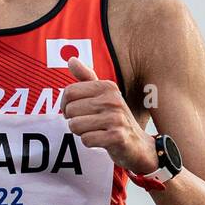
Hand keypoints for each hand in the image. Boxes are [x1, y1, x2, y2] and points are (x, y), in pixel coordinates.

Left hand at [61, 57, 157, 171]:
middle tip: (89, 124)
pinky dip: (90, 143)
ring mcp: (116, 118)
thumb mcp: (104, 96)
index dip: (66, 105)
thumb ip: (87, 78)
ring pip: (75, 125)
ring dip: (81, 133)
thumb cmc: (116, 119)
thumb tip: (71, 59)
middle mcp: (112, 99)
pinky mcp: (117, 137)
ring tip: (96, 131)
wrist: (139, 145)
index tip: (76, 112)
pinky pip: (86, 139)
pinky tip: (102, 140)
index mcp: (107, 86)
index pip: (69, 92)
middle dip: (74, 121)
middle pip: (70, 110)